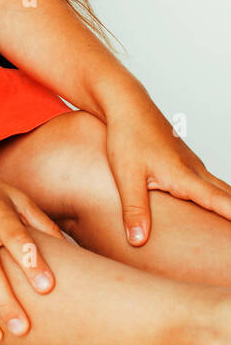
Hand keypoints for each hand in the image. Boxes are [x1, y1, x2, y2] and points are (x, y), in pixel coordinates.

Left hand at [103, 100, 230, 246]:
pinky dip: (218, 196)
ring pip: (219, 189)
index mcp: (185, 176)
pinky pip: (208, 182)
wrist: (125, 103)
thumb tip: (137, 241)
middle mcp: (195, 170)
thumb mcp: (126, 175)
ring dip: (228, 205)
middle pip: (227, 197)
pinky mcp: (183, 161)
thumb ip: (134, 209)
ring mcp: (191, 164)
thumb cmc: (126, 135)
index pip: (221, 203)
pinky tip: (213, 207)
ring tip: (228, 227)